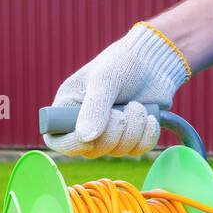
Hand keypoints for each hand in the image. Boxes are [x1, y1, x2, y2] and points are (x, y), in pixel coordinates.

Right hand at [44, 23, 189, 157]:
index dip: (72, 144)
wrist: (154, 62)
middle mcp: (84, 124)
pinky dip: (147, 134)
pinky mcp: (131, 138)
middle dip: (113, 131)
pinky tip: (150, 116)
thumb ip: (94, 109)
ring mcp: (109, 134)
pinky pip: (138, 150)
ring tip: (137, 104)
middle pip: (91, 151)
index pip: (58, 140)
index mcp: (67, 108)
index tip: (91, 136)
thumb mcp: (105, 79)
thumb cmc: (123, 63)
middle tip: (123, 109)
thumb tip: (85, 139)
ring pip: (117, 151)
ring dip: (133, 128)